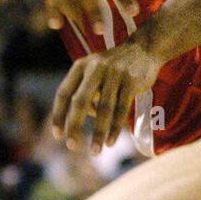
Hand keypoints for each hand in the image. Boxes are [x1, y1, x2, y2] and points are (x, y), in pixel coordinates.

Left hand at [51, 34, 161, 150]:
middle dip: (74, 125)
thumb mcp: (93, 73)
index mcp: (81, 66)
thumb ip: (84, 94)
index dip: (58, 115)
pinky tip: (110, 142)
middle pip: (80, 101)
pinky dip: (115, 128)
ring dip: (98, 133)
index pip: (63, 92)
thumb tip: (77, 121)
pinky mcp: (132, 81)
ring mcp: (115, 74)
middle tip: (71, 146)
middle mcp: (96, 68)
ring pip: (104, 109)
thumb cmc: (113, 68)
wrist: (143, 48)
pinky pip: (121, 109)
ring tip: (95, 151)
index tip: (57, 135)